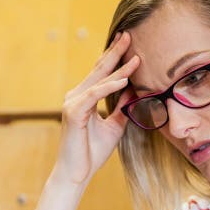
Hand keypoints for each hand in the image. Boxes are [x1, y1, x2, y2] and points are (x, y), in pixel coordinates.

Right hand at [54, 31, 140, 185]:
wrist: (76, 174)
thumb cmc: (92, 153)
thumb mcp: (114, 126)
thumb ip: (122, 108)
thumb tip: (135, 92)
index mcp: (84, 98)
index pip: (102, 74)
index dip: (115, 58)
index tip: (130, 44)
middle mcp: (76, 96)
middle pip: (99, 70)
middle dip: (115, 52)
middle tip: (129, 35)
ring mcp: (73, 103)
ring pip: (99, 80)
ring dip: (118, 67)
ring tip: (134, 55)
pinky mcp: (74, 112)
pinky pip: (95, 95)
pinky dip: (110, 86)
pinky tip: (125, 79)